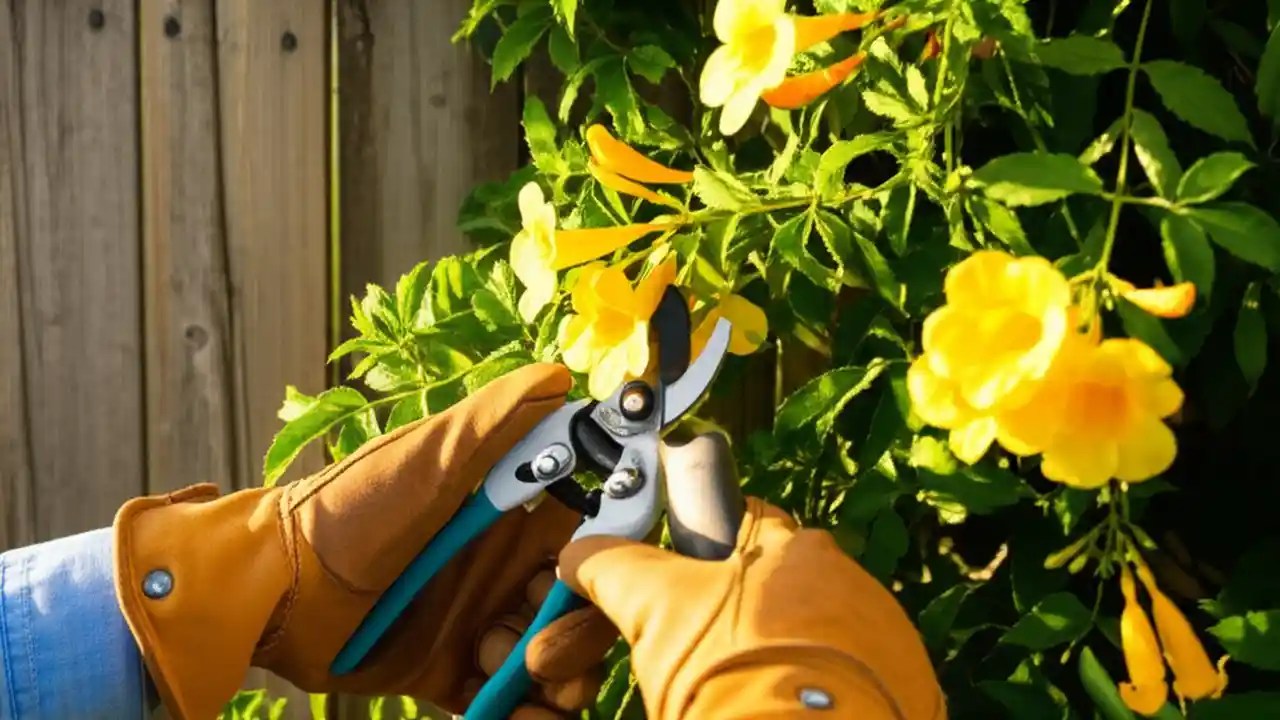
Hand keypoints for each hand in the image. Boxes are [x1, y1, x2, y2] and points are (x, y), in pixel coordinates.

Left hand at [112, 363, 617, 719]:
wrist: (275, 591)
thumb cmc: (348, 510)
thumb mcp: (426, 455)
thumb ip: (496, 418)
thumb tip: (561, 376)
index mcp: (512, 513)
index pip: (594, 537)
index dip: (609, 563)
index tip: (592, 583)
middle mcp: (506, 566)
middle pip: (584, 607)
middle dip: (578, 636)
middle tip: (537, 651)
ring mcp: (482, 620)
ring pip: (557, 660)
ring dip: (553, 677)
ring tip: (506, 671)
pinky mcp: (455, 671)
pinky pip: (512, 703)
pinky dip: (525, 714)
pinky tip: (509, 711)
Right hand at [542, 497, 947, 719]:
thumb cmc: (729, 675)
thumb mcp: (653, 611)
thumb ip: (616, 567)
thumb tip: (581, 553)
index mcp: (789, 544)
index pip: (738, 526)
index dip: (700, 560)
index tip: (682, 595)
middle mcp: (846, 577)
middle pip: (776, 586)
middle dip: (739, 617)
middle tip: (704, 662)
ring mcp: (882, 634)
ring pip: (814, 633)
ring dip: (783, 655)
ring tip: (745, 698)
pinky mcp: (908, 684)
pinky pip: (855, 676)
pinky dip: (824, 692)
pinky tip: (790, 714)